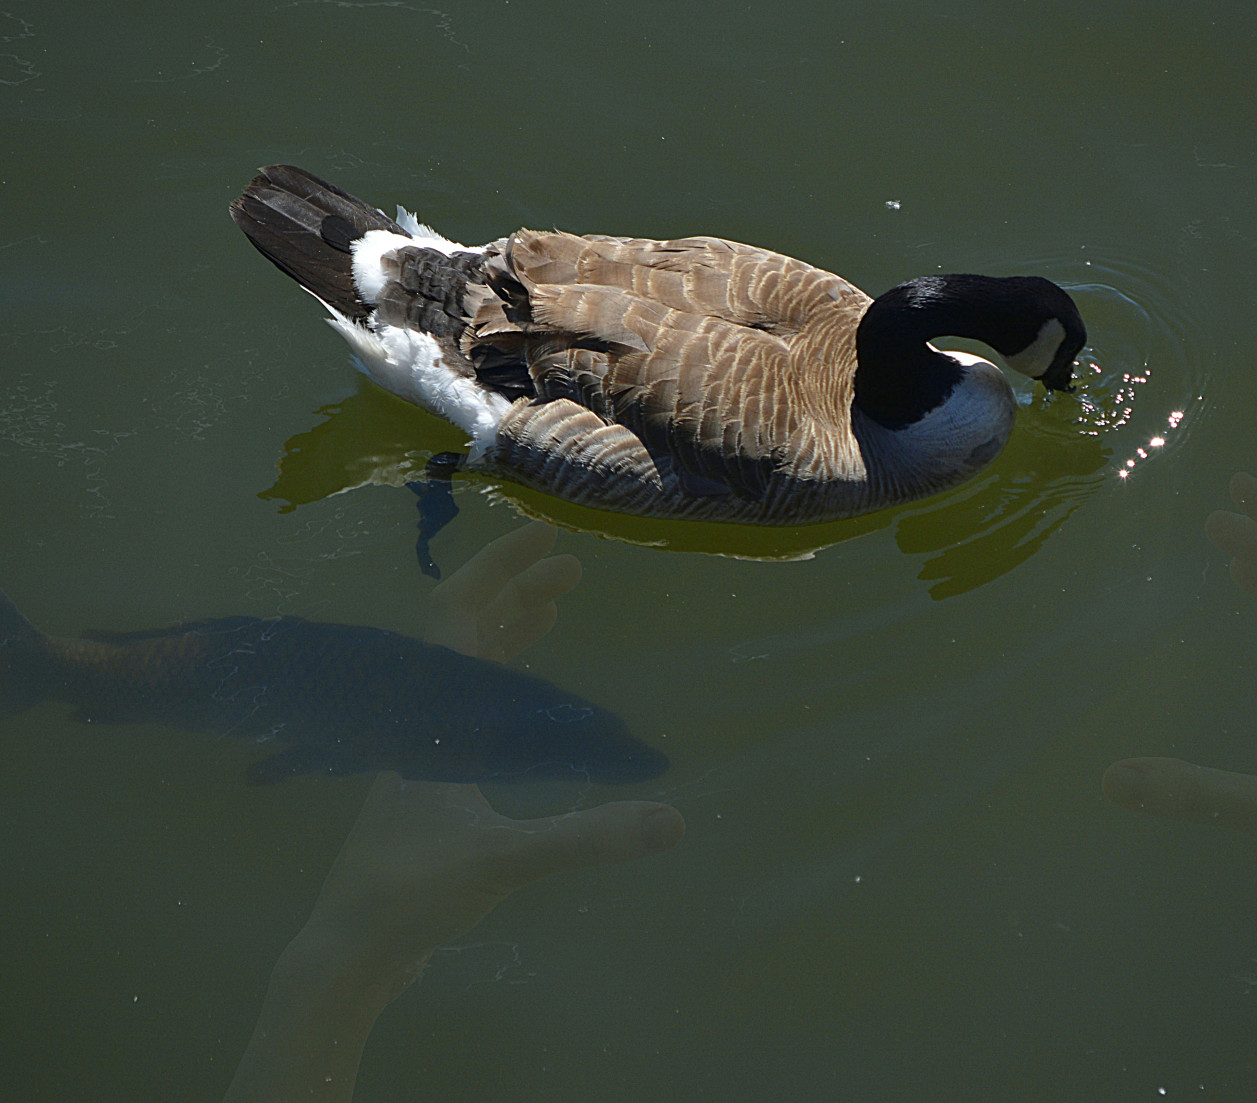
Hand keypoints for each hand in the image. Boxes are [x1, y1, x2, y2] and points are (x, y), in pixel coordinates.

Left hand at [225, 525, 682, 1102]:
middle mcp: (421, 722)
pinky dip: (505, 682)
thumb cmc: (407, 895)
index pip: (460, 615)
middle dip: (515, 592)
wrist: (351, 951)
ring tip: (555, 604)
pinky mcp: (433, 785)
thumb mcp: (502, 862)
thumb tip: (672, 819)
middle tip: (574, 568)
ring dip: (508, 631)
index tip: (547, 534)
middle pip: (465, 632)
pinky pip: (471, 710)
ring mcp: (424, 752)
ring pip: (466, 670)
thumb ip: (585, 838)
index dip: (501, 569)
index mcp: (427, 717)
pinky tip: (530, 700)